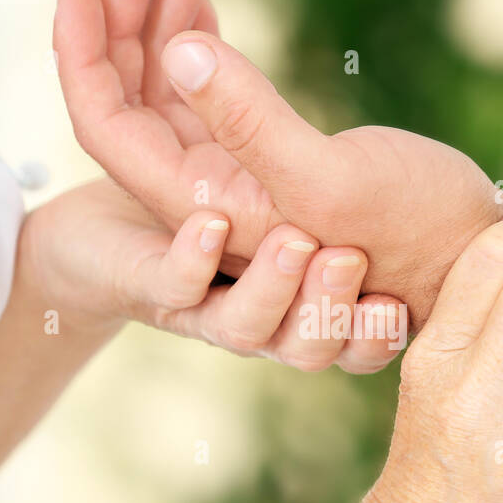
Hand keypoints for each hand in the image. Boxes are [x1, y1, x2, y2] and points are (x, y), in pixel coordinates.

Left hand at [20, 179, 407, 373]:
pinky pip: (175, 286)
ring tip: (295, 245)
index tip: (400, 305)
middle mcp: (263, 313)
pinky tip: (209, 225)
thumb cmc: (211, 197)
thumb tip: (398, 159)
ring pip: (248, 324)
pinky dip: (193, 260)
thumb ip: (318, 159)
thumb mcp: (280, 165)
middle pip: (310, 343)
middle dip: (335, 311)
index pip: (359, 333)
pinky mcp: (150, 284)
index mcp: (307, 296)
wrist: (102, 223)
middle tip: (350, 262)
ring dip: (274, 288)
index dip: (380, 333)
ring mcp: (208, 306)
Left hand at [53, 0, 502, 329]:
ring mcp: (240, 181)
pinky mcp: (271, 164)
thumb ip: (248, 122)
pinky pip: (209, 99)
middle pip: (129, 109)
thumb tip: (175, 53)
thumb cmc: (418, 230)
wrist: (480, 253)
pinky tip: (201, 1)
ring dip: (160, 28)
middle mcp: (212, 202)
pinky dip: (202, 46)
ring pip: (168, 98)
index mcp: (211, 210)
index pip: (108, 131)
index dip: (81, 55)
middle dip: (117, 29)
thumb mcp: (331, 176)